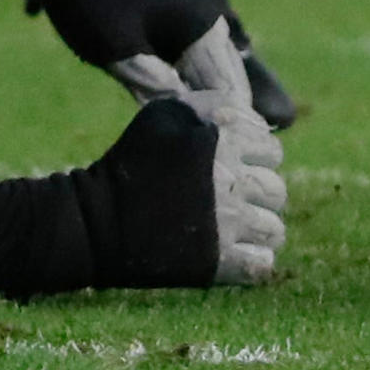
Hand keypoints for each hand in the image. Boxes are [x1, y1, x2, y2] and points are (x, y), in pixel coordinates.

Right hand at [86, 65, 288, 287]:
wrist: (93, 221)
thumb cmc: (130, 162)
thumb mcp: (166, 113)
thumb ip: (215, 105)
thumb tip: (257, 119)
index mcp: (225, 139)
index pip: (272, 152)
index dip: (254, 161)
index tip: (230, 171)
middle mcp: (232, 179)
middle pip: (276, 191)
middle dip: (257, 196)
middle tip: (228, 202)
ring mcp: (227, 224)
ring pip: (274, 230)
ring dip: (257, 230)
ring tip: (233, 231)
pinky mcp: (217, 263)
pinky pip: (261, 265)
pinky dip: (252, 262)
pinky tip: (234, 255)